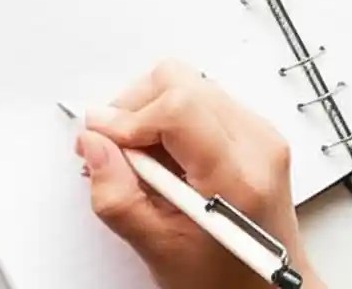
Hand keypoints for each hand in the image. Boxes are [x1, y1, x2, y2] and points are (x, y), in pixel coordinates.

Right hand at [79, 60, 324, 288]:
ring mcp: (258, 133)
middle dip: (134, 109)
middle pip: (178, 82)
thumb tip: (93, 145)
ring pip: (184, 83)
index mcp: (237, 175)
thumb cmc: (224, 279)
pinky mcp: (251, 130)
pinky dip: (166, 120)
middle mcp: (256, 144)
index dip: (127, 118)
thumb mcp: (156, 247)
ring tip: (143, 160)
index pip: (177, 106)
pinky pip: (196, 98)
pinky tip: (163, 158)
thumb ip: (116, 195)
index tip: (104, 142)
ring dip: (149, 114)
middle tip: (118, 150)